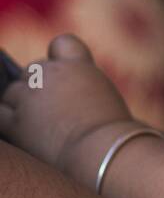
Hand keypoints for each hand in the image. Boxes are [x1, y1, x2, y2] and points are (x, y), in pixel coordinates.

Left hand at [0, 35, 130, 167]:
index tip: (65, 76)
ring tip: (37, 126)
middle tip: (52, 112)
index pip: (62, 44)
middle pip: (31, 70)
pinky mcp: (16, 123)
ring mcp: (30, 98)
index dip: (59, 58)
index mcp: (79, 66)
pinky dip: (6, 121)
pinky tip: (17, 132)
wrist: (102, 153)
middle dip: (38, 87)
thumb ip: (87, 94)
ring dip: (19, 104)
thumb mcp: (110, 104)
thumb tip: (72, 106)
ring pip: (11, 92)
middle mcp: (51, 75)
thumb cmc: (117, 137)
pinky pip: (0, 116)